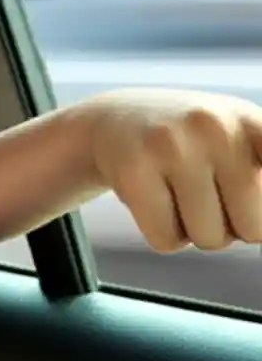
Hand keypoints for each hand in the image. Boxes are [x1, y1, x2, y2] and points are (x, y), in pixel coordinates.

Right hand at [83, 88, 261, 251]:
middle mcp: (216, 127)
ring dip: (196, 231)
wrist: (113, 119)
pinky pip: (167, 241)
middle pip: (255, 229)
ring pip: (208, 239)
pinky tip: (154, 199)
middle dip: (235, 228)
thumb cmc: (194, 142)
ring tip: (180, 194)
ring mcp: (171, 146)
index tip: (258, 206)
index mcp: (253, 121)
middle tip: (211, 196)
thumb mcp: (241, 139)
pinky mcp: (132, 170)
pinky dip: (163, 234)